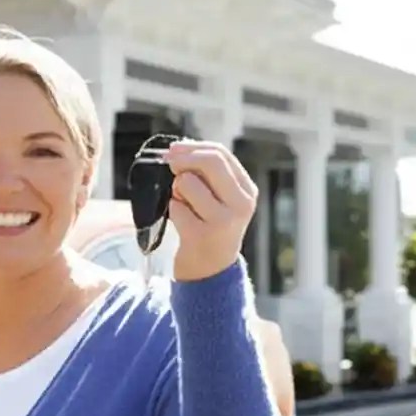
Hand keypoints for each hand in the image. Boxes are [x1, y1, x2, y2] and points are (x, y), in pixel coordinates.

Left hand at [164, 140, 256, 281]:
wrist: (211, 268)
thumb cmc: (209, 225)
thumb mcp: (219, 197)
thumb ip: (206, 173)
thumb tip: (178, 149)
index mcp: (246, 190)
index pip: (221, 153)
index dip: (193, 147)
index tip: (174, 149)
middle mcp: (241, 204)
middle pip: (210, 161)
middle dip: (183, 159)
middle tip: (169, 163)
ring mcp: (224, 220)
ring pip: (187, 182)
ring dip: (176, 189)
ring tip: (183, 204)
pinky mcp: (202, 235)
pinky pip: (175, 207)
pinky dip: (172, 210)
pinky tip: (182, 222)